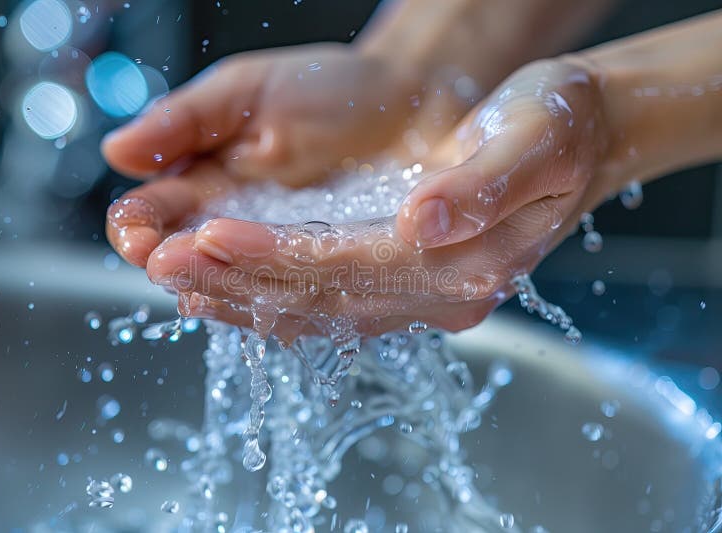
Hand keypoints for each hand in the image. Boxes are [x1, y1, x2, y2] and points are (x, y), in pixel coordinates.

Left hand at [150, 59, 614, 340]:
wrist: (579, 137)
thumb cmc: (558, 125)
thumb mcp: (538, 136)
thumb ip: (486, 183)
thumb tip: (424, 221)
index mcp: (471, 262)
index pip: (355, 268)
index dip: (280, 257)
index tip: (211, 235)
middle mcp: (442, 293)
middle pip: (324, 299)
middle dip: (239, 281)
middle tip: (163, 261)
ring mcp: (423, 296)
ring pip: (318, 310)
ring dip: (244, 294)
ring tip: (175, 276)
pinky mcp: (407, 284)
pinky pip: (328, 302)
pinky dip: (273, 295)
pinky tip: (228, 288)